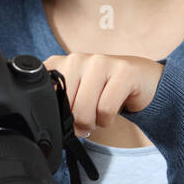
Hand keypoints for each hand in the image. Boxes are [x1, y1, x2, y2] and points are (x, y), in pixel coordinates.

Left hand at [42, 53, 163, 137]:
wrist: (141, 79)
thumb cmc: (102, 91)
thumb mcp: (73, 96)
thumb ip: (55, 103)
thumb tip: (46, 124)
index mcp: (59, 64)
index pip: (42, 95)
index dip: (53, 114)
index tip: (65, 116)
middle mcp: (76, 58)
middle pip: (65, 107)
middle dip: (76, 123)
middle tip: (86, 120)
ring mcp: (99, 62)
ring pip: (84, 110)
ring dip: (93, 123)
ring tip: (98, 115)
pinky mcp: (123, 71)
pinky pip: (105, 109)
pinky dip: (107, 120)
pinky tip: (110, 114)